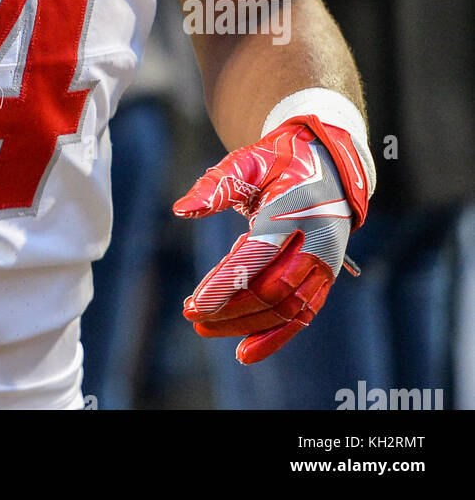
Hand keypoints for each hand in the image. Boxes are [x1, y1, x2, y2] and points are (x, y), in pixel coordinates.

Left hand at [173, 116, 368, 363]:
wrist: (329, 163)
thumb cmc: (278, 160)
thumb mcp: (247, 161)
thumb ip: (215, 186)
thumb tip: (182, 210)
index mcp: (293, 209)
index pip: (256, 256)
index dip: (225, 283)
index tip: (193, 303)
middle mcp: (315, 241)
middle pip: (272, 289)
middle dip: (230, 307)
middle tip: (190, 313)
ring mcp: (324, 263)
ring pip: (287, 308)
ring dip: (246, 325)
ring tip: (205, 328)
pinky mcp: (325, 277)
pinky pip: (303, 314)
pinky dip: (277, 337)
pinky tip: (245, 352)